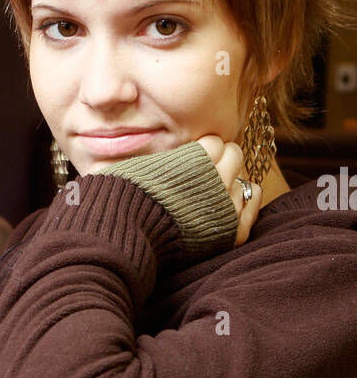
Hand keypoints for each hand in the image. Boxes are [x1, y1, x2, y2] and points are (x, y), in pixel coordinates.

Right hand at [90, 136, 261, 247]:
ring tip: (214, 190)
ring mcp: (226, 205)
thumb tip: (160, 143)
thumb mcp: (141, 164)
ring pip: (244, 179)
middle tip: (205, 172)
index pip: (216, 142)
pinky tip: (239, 198)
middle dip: (221, 160)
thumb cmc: (126, 199)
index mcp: (198, 156)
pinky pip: (251, 207)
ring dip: (231, 181)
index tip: (192, 159)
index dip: (203, 150)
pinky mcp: (230, 231)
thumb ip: (165, 154)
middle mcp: (218, 178)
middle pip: (234, 155)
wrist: (126, 235)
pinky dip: (247, 201)